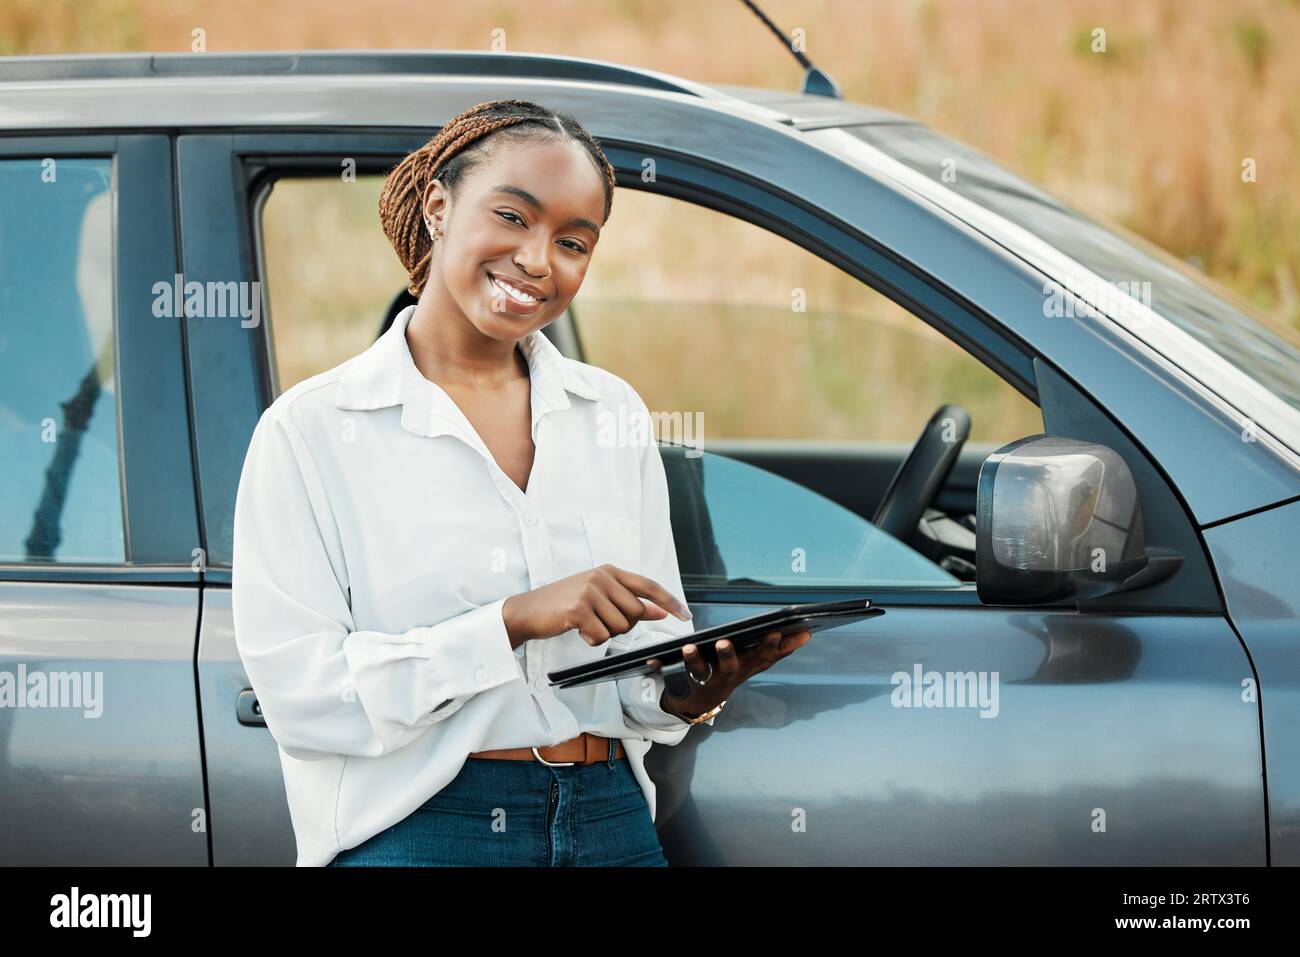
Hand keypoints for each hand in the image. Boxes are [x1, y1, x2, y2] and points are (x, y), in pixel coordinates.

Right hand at [501, 564, 691, 648]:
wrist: (528, 610)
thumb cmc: (565, 605)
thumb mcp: (599, 597)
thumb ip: (629, 602)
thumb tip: (660, 611)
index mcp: (610, 571)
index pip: (648, 586)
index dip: (669, 601)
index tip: (685, 614)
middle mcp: (602, 577)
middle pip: (636, 613)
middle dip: (623, 626)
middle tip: (599, 621)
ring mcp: (590, 591)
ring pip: (621, 627)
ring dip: (605, 633)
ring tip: (586, 623)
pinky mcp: (579, 609)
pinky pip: (601, 636)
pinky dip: (591, 640)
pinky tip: (577, 630)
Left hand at [650, 628, 812, 720]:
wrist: (700, 704)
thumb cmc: (730, 672)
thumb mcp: (756, 663)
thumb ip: (778, 649)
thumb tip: (807, 632)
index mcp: (748, 667)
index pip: (765, 657)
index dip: (776, 647)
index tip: (783, 632)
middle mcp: (729, 676)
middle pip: (733, 666)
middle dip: (731, 654)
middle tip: (725, 643)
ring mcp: (707, 681)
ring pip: (702, 671)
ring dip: (695, 660)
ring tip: (688, 647)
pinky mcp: (685, 682)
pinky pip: (670, 674)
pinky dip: (659, 666)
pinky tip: (650, 659)